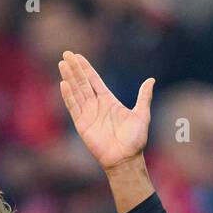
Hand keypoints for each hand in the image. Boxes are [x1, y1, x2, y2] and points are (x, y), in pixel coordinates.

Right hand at [58, 51, 153, 171]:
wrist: (125, 158)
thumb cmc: (135, 140)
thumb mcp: (142, 114)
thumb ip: (143, 97)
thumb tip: (151, 80)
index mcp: (109, 101)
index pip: (94, 80)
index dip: (86, 68)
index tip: (77, 56)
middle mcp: (96, 106)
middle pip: (82, 82)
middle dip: (74, 68)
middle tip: (65, 54)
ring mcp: (88, 114)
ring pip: (76, 92)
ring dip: (69, 78)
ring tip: (62, 64)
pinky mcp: (82, 125)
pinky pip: (73, 107)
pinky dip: (68, 95)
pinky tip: (63, 84)